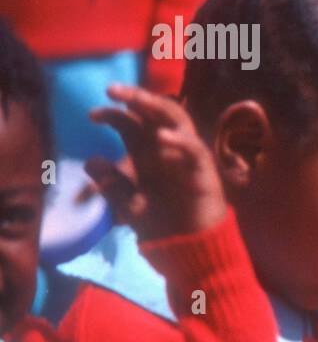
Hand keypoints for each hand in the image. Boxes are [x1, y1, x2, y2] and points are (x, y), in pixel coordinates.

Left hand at [86, 84, 225, 240]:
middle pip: (153, 113)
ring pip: (177, 120)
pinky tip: (162, 138)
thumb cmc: (163, 228)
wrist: (190, 251)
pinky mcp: (203, 171)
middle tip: (112, 90)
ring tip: (137, 100)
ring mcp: (187, 157)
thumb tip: (90, 161)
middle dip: (135, 98)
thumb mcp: (129, 206)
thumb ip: (112, 185)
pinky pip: (194, 150)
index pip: (132, 123)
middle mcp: (167, 150)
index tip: (92, 116)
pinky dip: (180, 141)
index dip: (113, 114)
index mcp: (148, 155)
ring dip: (157, 107)